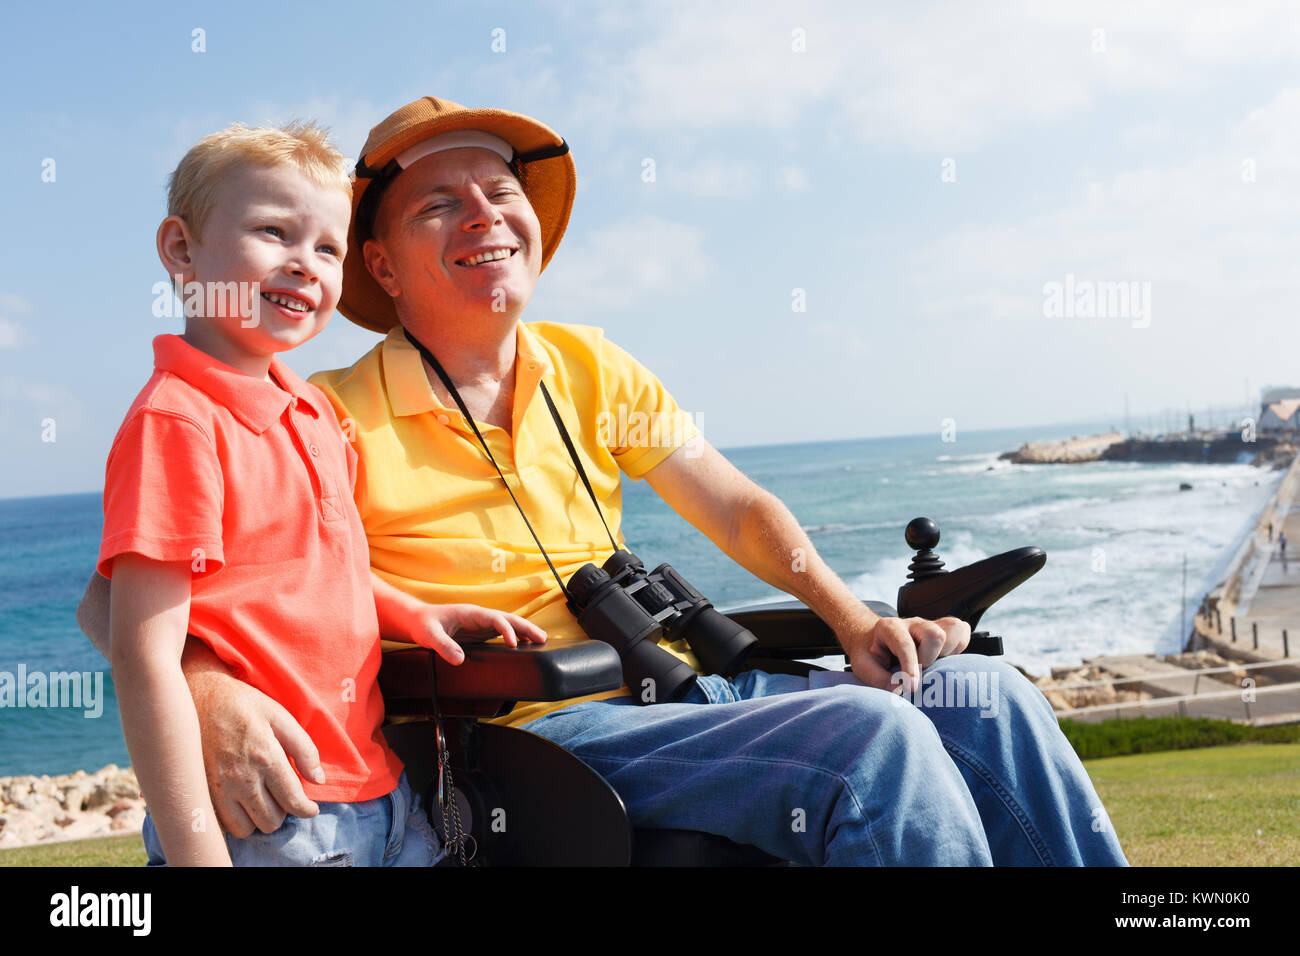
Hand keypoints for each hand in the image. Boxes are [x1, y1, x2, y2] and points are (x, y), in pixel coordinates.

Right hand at [187, 660, 323, 837]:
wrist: (196, 696)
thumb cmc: (242, 704)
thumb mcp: (279, 716)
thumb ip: (303, 748)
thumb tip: (318, 780)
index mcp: (266, 758)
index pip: (292, 801)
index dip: (306, 810)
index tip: (311, 809)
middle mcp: (242, 778)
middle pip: (270, 821)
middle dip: (283, 813)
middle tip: (282, 797)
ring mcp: (218, 788)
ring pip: (246, 828)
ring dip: (258, 819)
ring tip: (262, 800)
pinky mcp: (201, 791)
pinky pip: (222, 824)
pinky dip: (235, 819)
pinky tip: (240, 802)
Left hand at [409, 604, 546, 663]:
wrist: (417, 620)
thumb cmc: (423, 624)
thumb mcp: (430, 635)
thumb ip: (444, 646)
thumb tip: (460, 660)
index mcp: (471, 613)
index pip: (495, 619)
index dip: (507, 630)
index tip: (514, 643)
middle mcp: (480, 617)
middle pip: (508, 619)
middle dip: (526, 627)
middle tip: (542, 639)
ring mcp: (481, 624)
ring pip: (508, 625)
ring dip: (524, 631)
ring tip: (541, 641)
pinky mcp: (480, 632)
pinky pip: (502, 633)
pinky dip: (515, 637)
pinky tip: (523, 645)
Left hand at [840, 616, 970, 692]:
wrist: (873, 639)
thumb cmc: (871, 656)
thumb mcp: (864, 667)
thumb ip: (878, 679)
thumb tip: (900, 691)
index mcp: (890, 628)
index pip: (905, 644)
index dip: (910, 667)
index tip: (911, 688)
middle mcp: (913, 624)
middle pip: (935, 634)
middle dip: (930, 659)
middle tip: (920, 673)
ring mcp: (930, 625)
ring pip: (953, 629)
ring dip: (949, 652)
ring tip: (935, 665)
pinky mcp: (943, 631)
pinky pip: (962, 632)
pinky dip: (959, 648)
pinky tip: (945, 660)